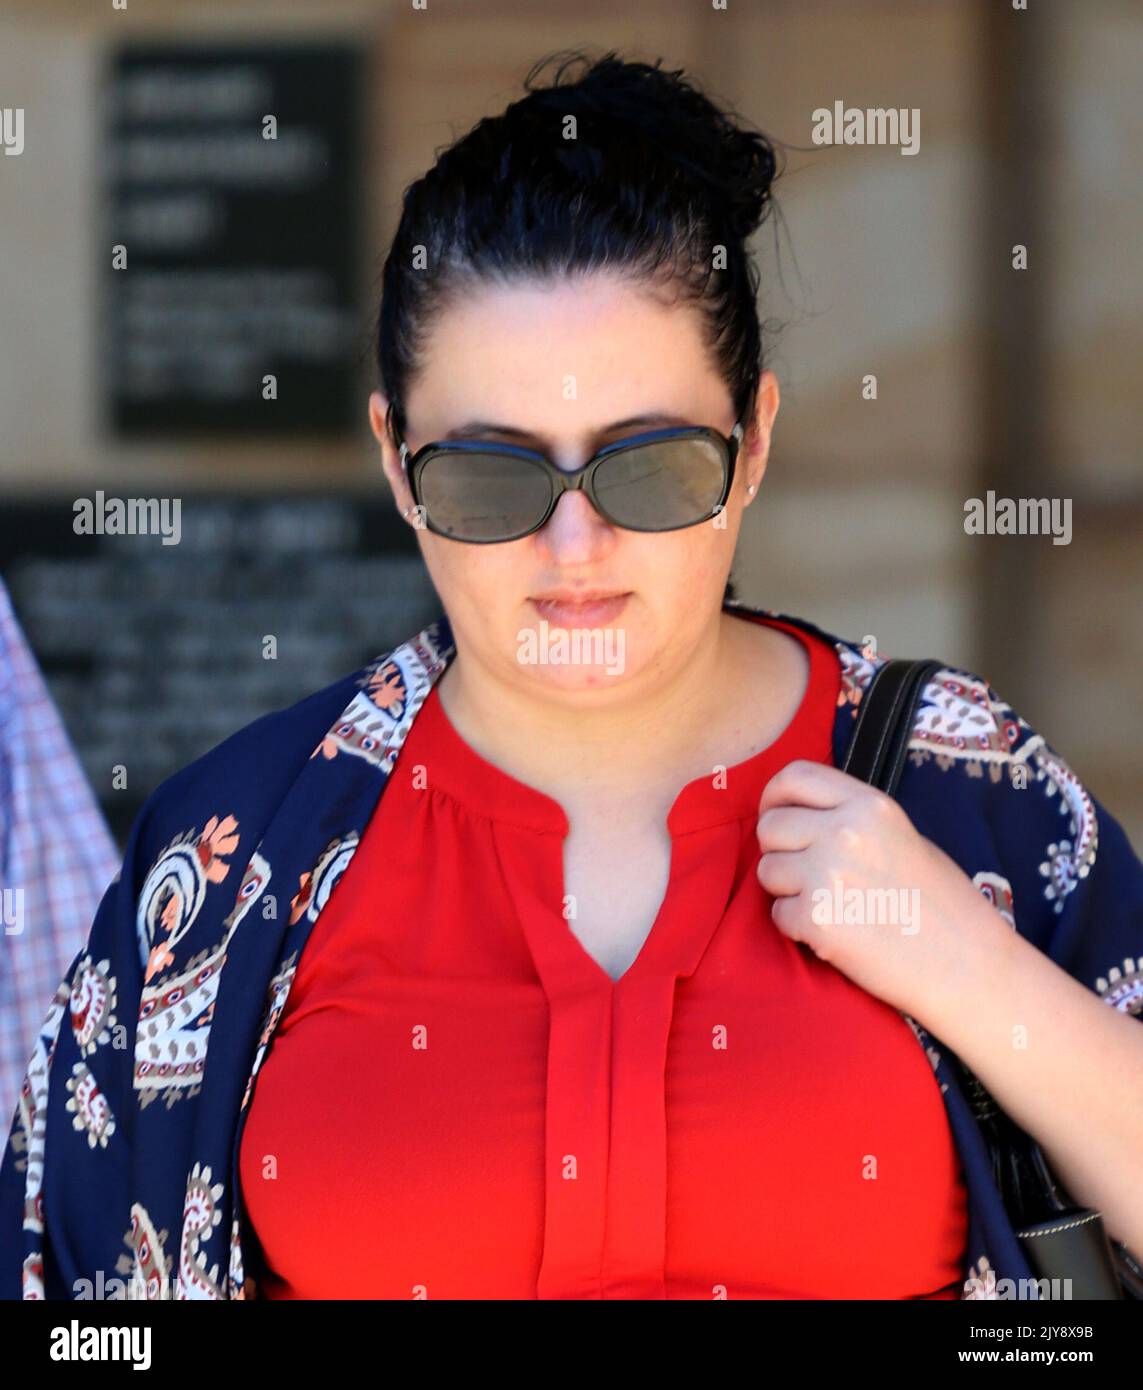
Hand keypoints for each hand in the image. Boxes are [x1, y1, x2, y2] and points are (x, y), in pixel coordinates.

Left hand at [755, 759, 1012, 1021]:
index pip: (795, 777)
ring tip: (829, 904)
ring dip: (786, 890)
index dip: (775, 798)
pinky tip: (834, 931)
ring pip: (767, 871)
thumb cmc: (940, 902)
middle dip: (778, 851)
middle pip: (770, 827)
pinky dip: (797, 926)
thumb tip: (796, 815)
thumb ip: (848, 818)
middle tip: (806, 873)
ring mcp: (828, 875)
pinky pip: (777, 915)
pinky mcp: (817, 920)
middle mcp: (844, 832)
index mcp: (869, 805)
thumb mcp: (901, 835)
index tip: (775, 815)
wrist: (967, 964)